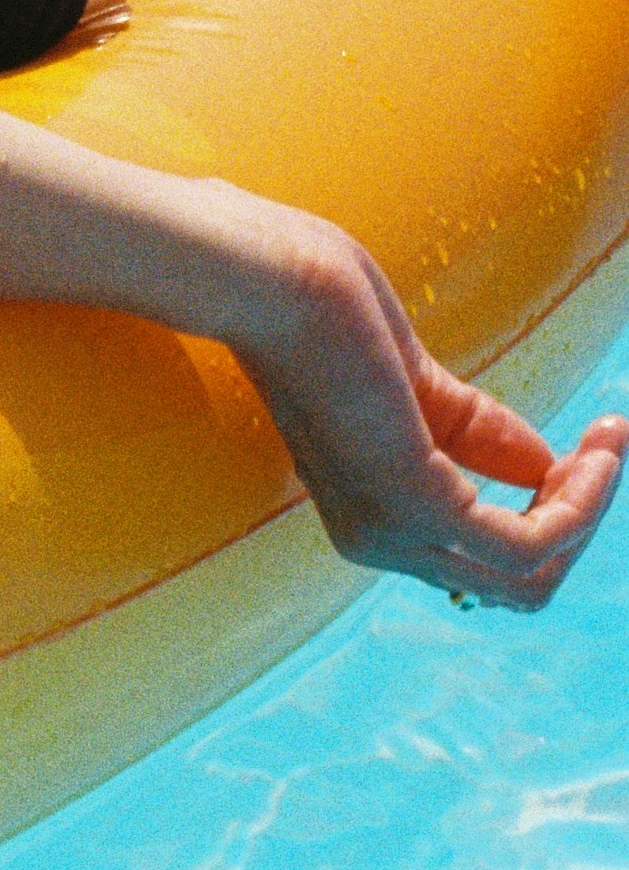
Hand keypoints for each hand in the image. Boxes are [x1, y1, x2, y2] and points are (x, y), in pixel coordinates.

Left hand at [232, 223, 623, 612]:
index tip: (588, 451)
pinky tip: (596, 450)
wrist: (274, 285)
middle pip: (516, 584)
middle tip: (607, 448)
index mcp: (368, 518)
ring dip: (589, 508)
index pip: (479, 566)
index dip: (548, 516)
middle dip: (579, 519)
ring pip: (531, 573)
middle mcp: (376, 544)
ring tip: (609, 442)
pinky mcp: (417, 506)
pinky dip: (579, 502)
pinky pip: (529, 542)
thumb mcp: (421, 389)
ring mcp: (393, 533)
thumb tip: (546, 467)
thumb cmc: (325, 314)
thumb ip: (477, 432)